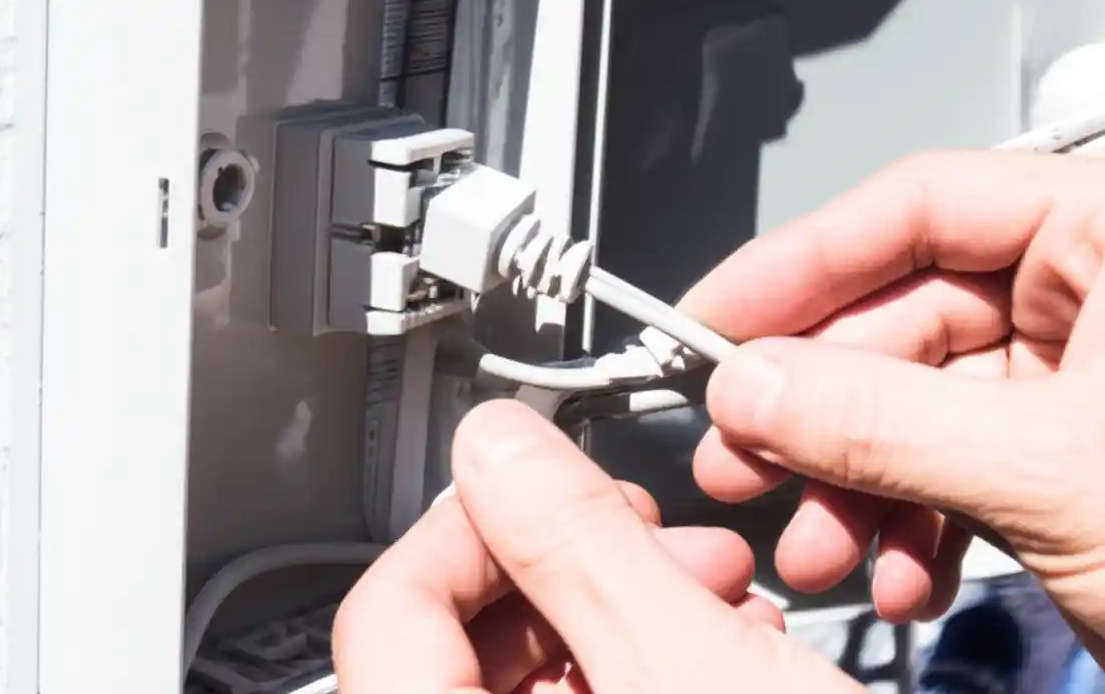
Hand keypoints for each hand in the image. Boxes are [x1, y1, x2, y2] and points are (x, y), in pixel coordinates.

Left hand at [333, 401, 857, 692]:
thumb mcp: (688, 662)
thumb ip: (577, 542)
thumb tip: (496, 444)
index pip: (386, 614)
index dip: (465, 526)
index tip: (545, 486)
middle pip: (459, 640)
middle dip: (574, 564)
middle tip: (659, 532)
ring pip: (533, 673)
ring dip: (627, 607)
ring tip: (721, 584)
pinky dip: (646, 662)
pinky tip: (728, 642)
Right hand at [682, 151, 1104, 645]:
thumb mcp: (1057, 473)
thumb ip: (882, 419)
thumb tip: (753, 384)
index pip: (920, 208)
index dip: (798, 265)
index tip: (713, 319)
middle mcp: (1104, 297)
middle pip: (902, 321)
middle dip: (813, 409)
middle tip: (738, 456)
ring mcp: (1088, 382)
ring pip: (917, 407)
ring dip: (850, 485)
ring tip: (810, 546)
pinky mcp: (1077, 459)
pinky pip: (958, 467)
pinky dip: (911, 524)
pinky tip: (896, 573)